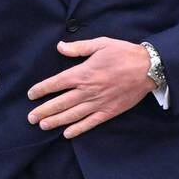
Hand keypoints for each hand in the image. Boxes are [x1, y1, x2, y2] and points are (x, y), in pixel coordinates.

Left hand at [27, 37, 154, 138]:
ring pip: (72, 115)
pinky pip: (90, 122)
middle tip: (30, 118)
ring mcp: (98, 103)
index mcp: (83, 73)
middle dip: (44, 110)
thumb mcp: (100, 44)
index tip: (31, 94)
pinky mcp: (109, 111)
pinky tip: (67, 134)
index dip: (41, 90)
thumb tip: (60, 46)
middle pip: (60, 103)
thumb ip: (78, 47)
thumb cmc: (123, 54)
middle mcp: (87, 90)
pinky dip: (78, 129)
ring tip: (42, 126)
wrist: (148, 68)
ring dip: (56, 121)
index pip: (56, 83)